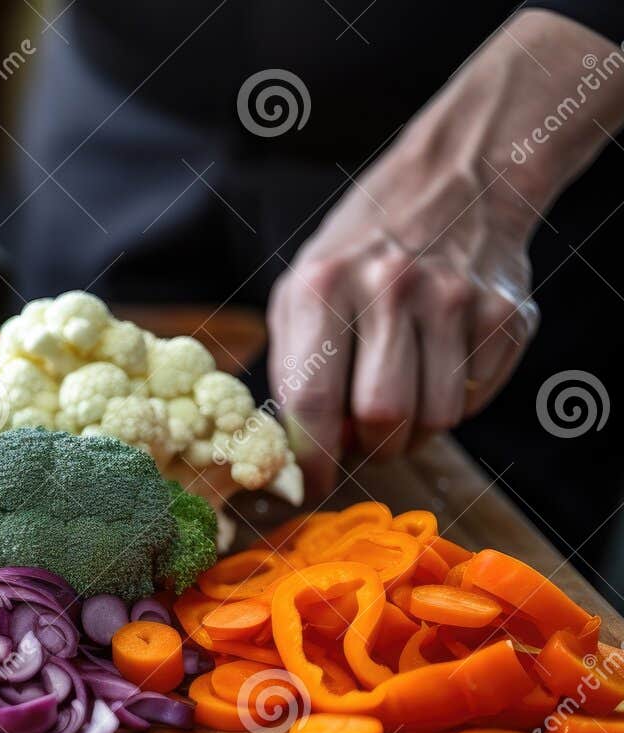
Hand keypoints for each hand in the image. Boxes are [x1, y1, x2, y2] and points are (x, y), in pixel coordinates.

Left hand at [268, 159, 537, 495]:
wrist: (455, 179)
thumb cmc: (361, 251)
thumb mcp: (302, 290)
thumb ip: (295, 369)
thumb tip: (301, 456)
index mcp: (323, 286)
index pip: (313, 401)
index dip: (313, 458)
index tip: (313, 485)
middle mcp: (391, 288)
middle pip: (384, 418)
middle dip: (372, 445)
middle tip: (367, 433)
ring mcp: (455, 298)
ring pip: (437, 419)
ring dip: (417, 429)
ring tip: (404, 394)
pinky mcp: (506, 311)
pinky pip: (478, 398)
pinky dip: (457, 400)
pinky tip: (442, 363)